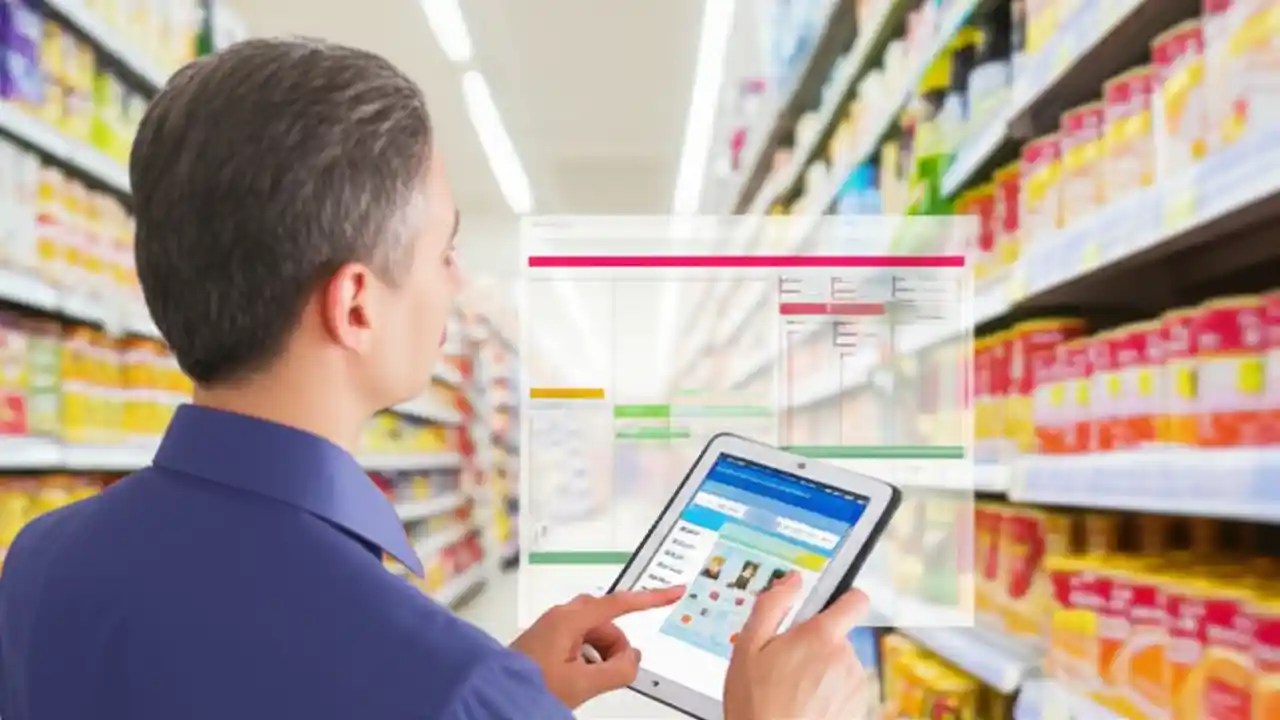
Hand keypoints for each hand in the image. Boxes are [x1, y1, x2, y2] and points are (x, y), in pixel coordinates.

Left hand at [511, 586, 683, 707]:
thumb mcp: (582, 684)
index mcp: (571, 619)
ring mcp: (553, 627)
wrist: (494, 695)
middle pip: (607, 622)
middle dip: (616, 646)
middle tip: (609, 676)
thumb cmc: (534, 685)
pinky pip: (580, 641)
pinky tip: (578, 679)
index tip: (676, 591)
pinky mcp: (547, 639)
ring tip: (588, 682)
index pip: (620, 604)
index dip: (651, 599)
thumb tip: (633, 659)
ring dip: (601, 655)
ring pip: (594, 634)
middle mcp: (562, 615)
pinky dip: (588, 657)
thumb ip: (616, 670)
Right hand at [724, 573, 869, 719]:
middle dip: (817, 646)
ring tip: (793, 691)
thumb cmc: (756, 703)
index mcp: (820, 636)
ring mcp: (855, 685)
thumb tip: (790, 581)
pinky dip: (830, 696)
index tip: (833, 604)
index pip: (854, 601)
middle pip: (838, 637)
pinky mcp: (858, 708)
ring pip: (841, 666)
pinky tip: (805, 707)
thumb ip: (772, 605)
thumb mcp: (748, 647)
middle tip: (787, 664)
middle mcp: (845, 657)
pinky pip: (846, 691)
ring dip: (823, 673)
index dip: (845, 599)